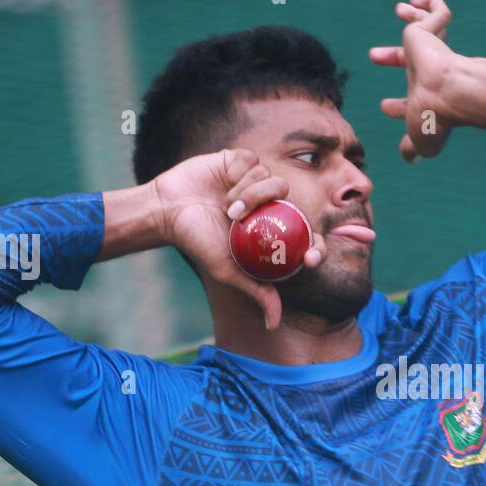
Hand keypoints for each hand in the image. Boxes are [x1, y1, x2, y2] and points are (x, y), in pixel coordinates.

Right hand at [150, 149, 326, 329]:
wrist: (168, 212)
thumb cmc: (199, 242)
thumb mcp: (230, 272)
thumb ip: (257, 292)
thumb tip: (273, 323)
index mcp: (273, 231)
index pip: (308, 236)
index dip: (317, 246)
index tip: (311, 259)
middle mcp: (269, 206)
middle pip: (292, 204)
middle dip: (275, 212)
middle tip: (241, 220)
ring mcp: (256, 182)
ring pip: (274, 181)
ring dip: (250, 195)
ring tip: (227, 209)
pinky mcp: (241, 162)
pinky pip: (255, 164)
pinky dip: (241, 177)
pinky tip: (224, 188)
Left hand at [369, 0, 461, 163]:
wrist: (445, 94)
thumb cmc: (433, 120)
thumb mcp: (419, 141)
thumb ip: (411, 149)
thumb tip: (409, 161)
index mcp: (424, 99)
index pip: (410, 100)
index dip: (398, 106)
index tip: (385, 108)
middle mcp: (429, 73)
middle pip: (410, 63)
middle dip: (393, 59)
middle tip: (374, 56)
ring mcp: (434, 50)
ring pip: (426, 28)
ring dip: (415, 18)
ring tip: (400, 9)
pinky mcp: (435, 30)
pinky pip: (437, 10)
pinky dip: (430, 3)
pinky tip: (414, 0)